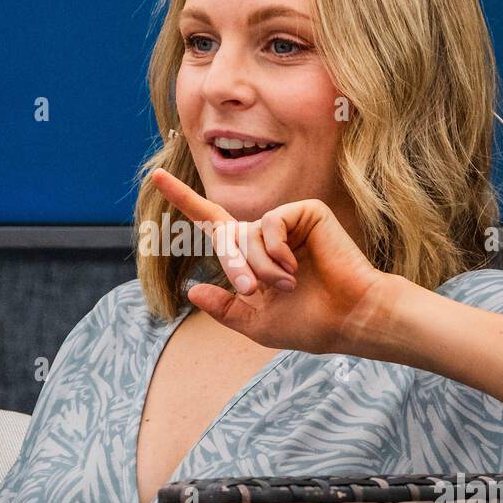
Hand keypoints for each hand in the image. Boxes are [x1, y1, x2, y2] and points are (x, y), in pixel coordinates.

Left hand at [150, 168, 391, 353]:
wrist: (348, 319)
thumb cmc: (309, 324)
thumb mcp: (257, 323)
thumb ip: (225, 309)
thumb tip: (192, 291)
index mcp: (254, 255)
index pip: (212, 224)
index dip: (183, 200)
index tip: (155, 178)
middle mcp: (266, 234)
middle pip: (225, 238)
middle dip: (236, 267)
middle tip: (260, 290)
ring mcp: (286, 221)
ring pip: (246, 234)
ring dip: (259, 266)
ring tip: (288, 282)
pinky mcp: (305, 212)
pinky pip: (269, 224)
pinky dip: (275, 250)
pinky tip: (296, 265)